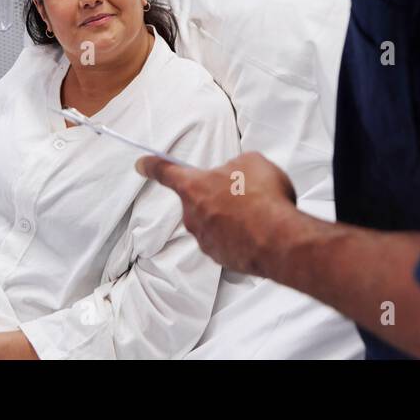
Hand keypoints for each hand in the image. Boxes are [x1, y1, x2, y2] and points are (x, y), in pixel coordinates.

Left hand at [135, 152, 298, 276]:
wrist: (278, 239)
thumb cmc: (263, 199)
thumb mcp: (251, 162)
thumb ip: (234, 165)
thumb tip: (235, 173)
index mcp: (195, 186)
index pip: (165, 172)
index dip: (152, 165)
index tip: (142, 164)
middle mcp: (193, 215)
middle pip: (198, 198)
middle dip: (216, 194)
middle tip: (242, 191)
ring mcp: (205, 239)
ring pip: (213, 221)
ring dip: (230, 216)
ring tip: (257, 213)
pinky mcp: (220, 257)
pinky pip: (226, 240)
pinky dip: (238, 235)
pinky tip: (258, 230)